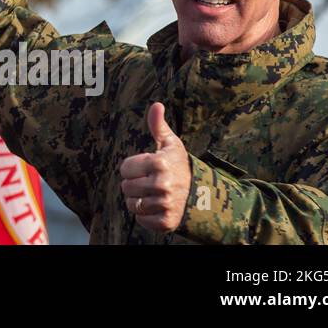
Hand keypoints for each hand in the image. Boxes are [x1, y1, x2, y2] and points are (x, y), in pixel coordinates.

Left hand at [119, 102, 190, 232]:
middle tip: (148, 183)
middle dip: (134, 185)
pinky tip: (156, 207)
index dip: (131, 168)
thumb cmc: (180, 166)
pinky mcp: (166, 222)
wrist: (204, 195)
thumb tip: (156, 105)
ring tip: (152, 195)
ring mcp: (165, 204)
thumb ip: (158, 126)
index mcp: (159, 163)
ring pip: (132, 204)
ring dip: (138, 201)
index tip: (144, 169)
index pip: (124, 168)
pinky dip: (145, 216)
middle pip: (126, 187)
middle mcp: (162, 184)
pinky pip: (141, 220)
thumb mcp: (171, 145)